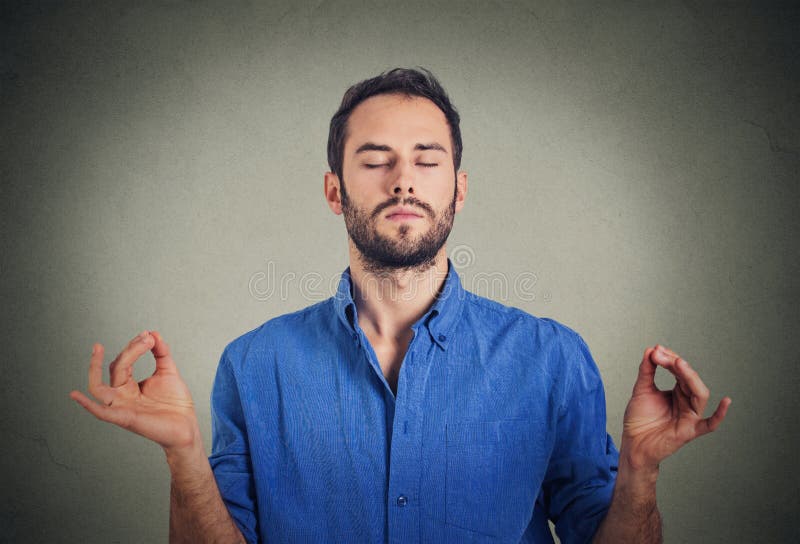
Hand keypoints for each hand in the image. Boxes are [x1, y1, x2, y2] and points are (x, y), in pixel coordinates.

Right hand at [70, 330, 199, 452]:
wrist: (187, 426)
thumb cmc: (176, 403)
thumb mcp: (169, 371)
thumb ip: (161, 353)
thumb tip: (153, 333)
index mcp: (129, 385)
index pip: (122, 362)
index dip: (133, 346)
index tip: (148, 335)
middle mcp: (122, 395)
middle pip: (115, 368)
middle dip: (130, 350)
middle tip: (145, 339)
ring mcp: (122, 407)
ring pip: (99, 388)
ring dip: (95, 367)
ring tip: (97, 349)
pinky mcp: (126, 418)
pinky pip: (102, 413)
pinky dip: (87, 405)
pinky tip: (75, 395)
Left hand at [620, 344, 730, 470]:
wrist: (633, 444)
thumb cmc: (639, 419)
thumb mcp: (642, 390)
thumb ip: (647, 370)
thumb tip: (651, 349)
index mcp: (678, 392)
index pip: (680, 371)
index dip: (670, 359)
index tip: (656, 350)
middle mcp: (687, 402)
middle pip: (690, 380)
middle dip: (677, 365)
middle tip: (661, 354)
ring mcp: (690, 416)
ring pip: (700, 395)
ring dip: (690, 377)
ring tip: (678, 363)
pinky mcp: (690, 431)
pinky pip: (709, 424)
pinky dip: (720, 414)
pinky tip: (726, 402)